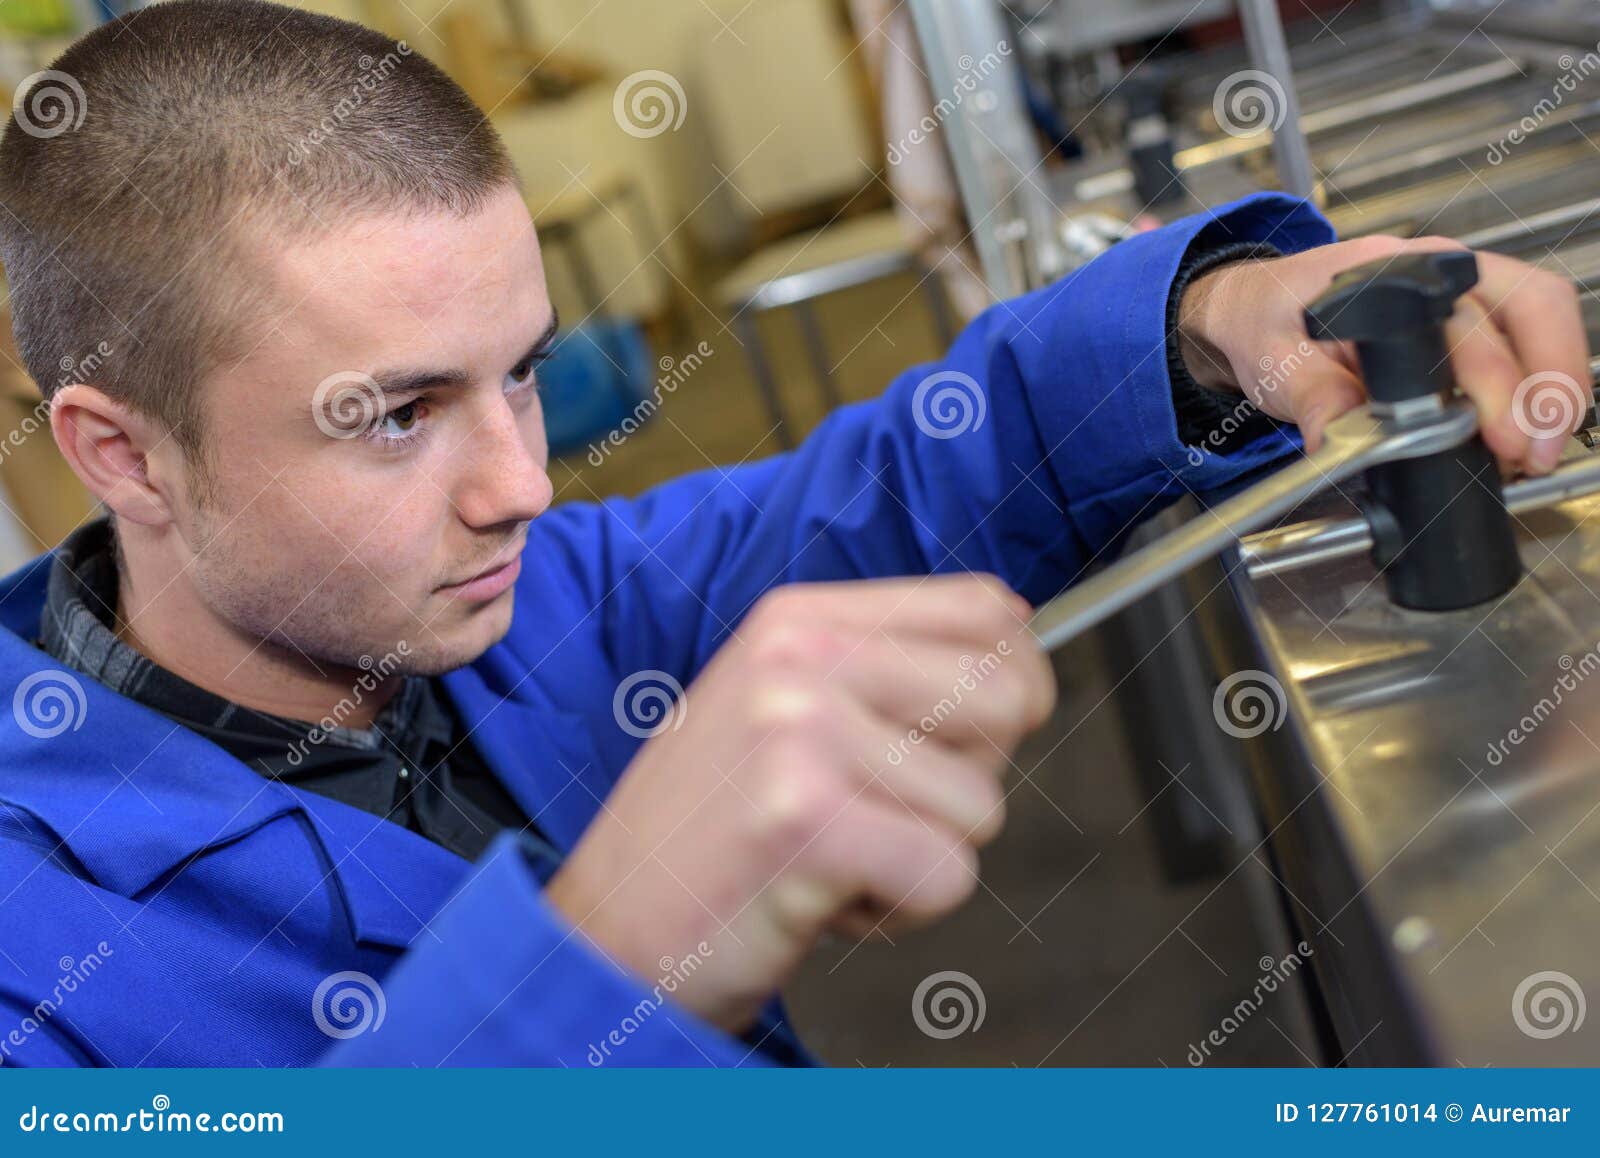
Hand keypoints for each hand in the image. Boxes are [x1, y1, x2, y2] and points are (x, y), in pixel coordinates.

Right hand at [545, 574, 1055, 1032]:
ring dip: (920, 859)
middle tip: (884, 813)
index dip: (1018, 680)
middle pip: (1008, 699)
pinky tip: (819, 899)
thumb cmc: (709, 835)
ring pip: (980, 807)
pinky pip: (946, 877)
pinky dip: (900, 914)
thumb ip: (887, 674)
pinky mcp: (806, 817)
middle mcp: (802, 654)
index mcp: (801, 619)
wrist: (606, 932)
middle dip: (970, 782)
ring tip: (829, 859)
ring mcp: (800, 729)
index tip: (974, 741)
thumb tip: (1021, 651)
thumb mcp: (784, 710)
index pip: (988, 610)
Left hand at [1177, 234, 1592, 474]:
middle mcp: (1443, 271)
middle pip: (1530, 313)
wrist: (1259, 307)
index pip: (1469, 318)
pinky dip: (1538, 388)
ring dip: (1553, 390)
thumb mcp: (1272, 358)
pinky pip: (1527, 342)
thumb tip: (1341, 434)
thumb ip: (1309, 394)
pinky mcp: (1473, 321)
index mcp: (1394, 269)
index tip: (1501, 435)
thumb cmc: (1270, 318)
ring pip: (1542, 323)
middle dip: (1544, 392)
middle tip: (1535, 456)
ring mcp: (1465, 291)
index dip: (1499, 379)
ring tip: (1538, 455)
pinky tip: (1525, 433)